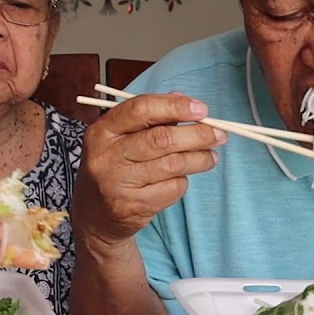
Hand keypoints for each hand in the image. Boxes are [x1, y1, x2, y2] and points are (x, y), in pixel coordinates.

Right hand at [74, 93, 224, 249]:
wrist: (94, 215)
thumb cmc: (114, 167)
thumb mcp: (120, 138)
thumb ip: (149, 117)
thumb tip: (184, 100)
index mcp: (102, 131)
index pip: (141, 109)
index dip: (175, 107)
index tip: (202, 109)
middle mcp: (106, 156)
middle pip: (162, 139)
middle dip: (198, 135)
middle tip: (219, 134)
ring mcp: (118, 183)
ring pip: (173, 165)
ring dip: (200, 159)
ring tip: (210, 156)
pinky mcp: (133, 206)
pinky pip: (172, 188)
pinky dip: (183, 181)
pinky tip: (181, 178)